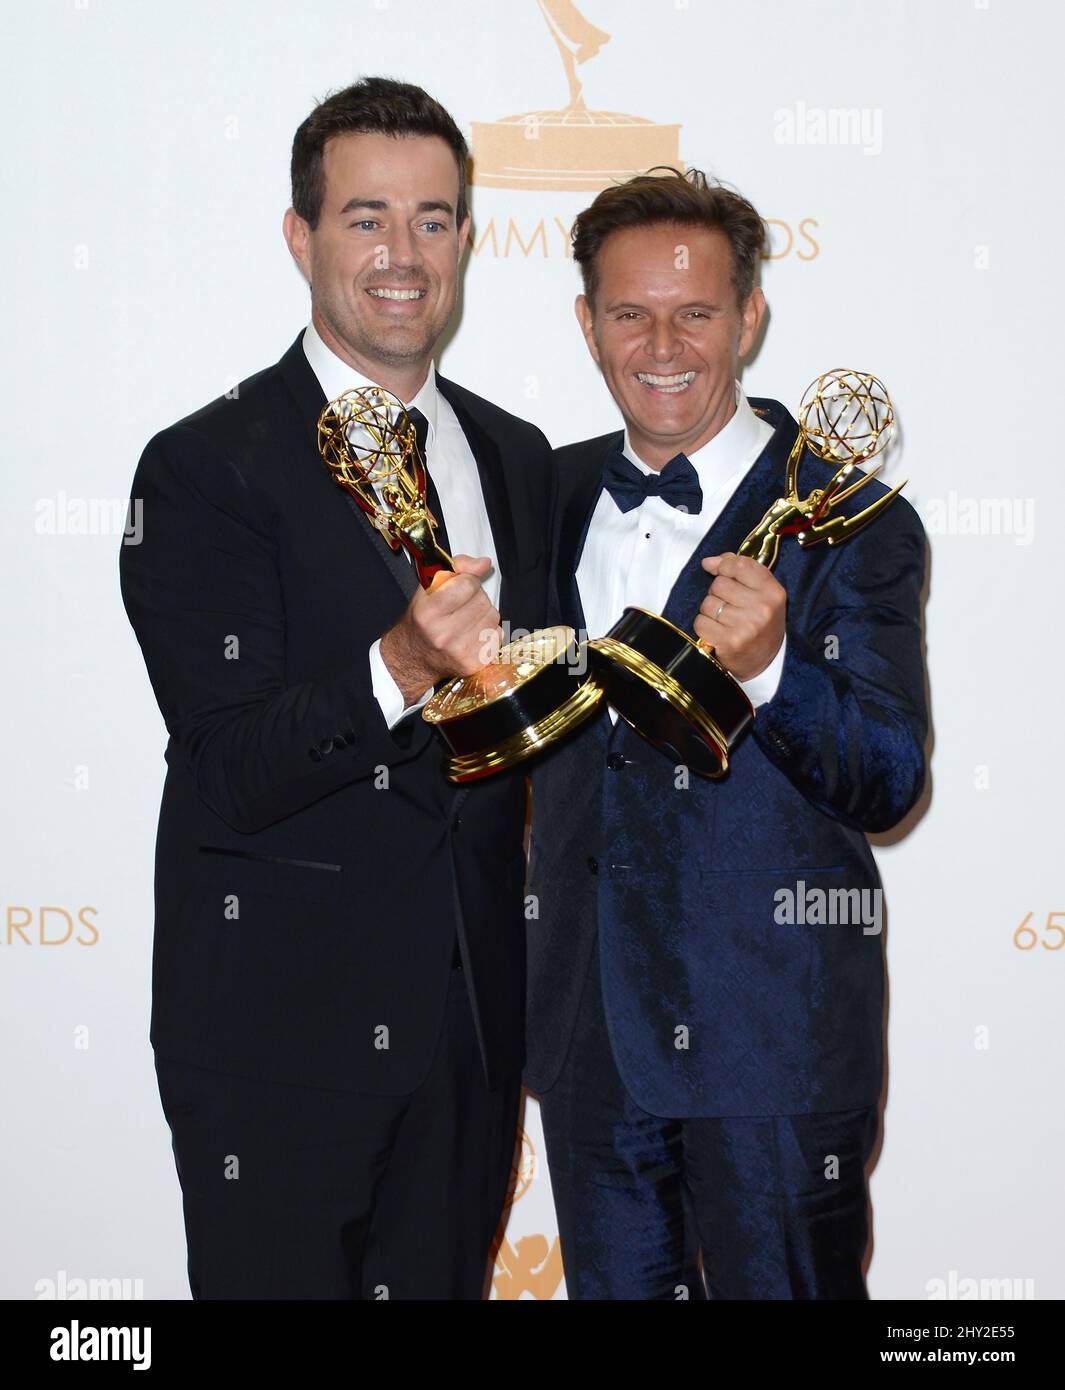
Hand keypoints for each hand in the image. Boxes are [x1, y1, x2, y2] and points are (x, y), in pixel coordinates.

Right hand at [379, 555, 501, 704]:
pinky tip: (472, 634)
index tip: (459, 586)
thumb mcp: (429, 586)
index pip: (467, 585)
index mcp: (428, 613)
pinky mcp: (474, 663)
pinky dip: (489, 631)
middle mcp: (443, 635)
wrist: (416, 656)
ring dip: (483, 614)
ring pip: (493, 616)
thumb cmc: (424, 618)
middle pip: (482, 601)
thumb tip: (485, 563)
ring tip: (466, 619)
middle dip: (475, 598)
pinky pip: (497, 635)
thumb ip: (458, 567)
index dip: (466, 581)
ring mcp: (460, 652)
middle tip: (460, 606)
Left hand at [695, 552, 785, 680]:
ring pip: (708, 603)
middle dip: (718, 593)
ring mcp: (746, 626)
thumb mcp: (762, 594)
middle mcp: (762, 608)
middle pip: (719, 584)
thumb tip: (709, 562)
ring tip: (725, 621)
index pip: (740, 565)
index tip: (720, 571)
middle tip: (730, 606)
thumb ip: (740, 571)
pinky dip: (704, 626)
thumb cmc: (761, 624)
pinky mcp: (729, 642)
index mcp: (773, 592)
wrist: (766, 663)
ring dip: (710, 611)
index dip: (724, 565)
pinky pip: (701, 622)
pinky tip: (717, 632)